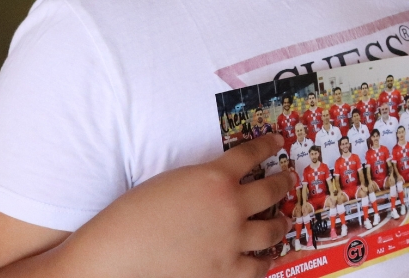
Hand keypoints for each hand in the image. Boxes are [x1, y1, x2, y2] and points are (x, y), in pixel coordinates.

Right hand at [70, 134, 291, 277]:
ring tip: (284, 220)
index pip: (252, 153)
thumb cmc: (136, 213)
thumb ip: (206, 180)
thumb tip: (224, 183)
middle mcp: (232, 206)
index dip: (268, 146)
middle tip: (289, 179)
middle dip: (283, 183)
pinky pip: (257, 267)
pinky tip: (268, 258)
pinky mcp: (225, 271)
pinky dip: (265, 261)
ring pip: (272, 230)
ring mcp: (232, 240)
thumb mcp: (176, 180)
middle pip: (272, 190)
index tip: (277, 142)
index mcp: (216, 177)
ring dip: (281, 222)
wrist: (119, 254)